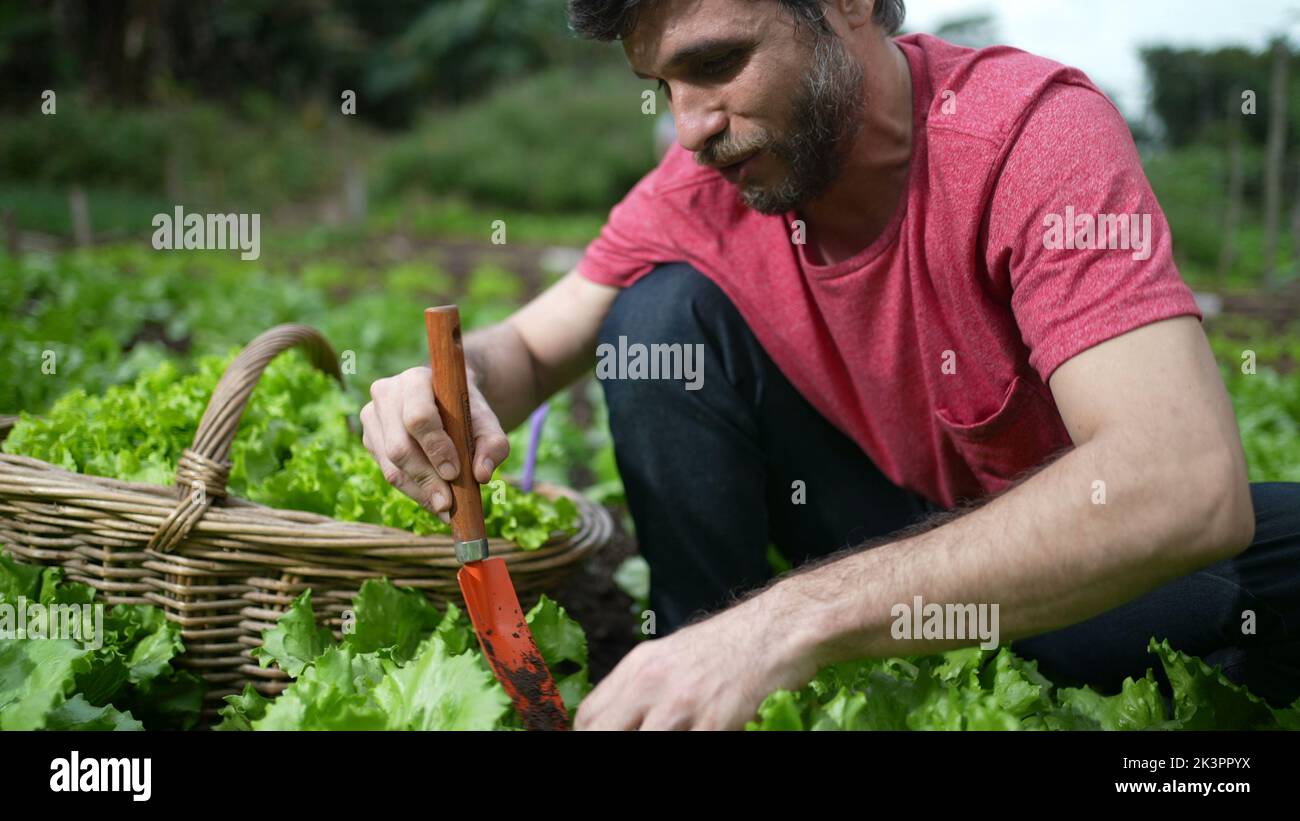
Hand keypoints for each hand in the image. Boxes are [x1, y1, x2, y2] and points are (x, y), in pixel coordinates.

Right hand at [361, 366, 509, 519]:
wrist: (448, 401)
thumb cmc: (468, 411)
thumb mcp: (488, 423)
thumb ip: (493, 445)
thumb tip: (482, 475)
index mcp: (415, 380)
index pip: (418, 418)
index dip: (435, 448)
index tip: (454, 473)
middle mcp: (387, 394)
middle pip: (400, 447)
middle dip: (426, 479)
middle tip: (449, 504)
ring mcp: (373, 417)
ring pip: (391, 465)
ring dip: (419, 492)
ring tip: (445, 508)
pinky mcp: (370, 439)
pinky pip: (388, 473)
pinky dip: (413, 491)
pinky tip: (433, 501)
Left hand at [573, 593, 818, 729]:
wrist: (780, 629)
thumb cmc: (734, 645)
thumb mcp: (675, 656)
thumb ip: (646, 686)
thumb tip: (624, 719)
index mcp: (638, 666)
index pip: (590, 716)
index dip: (589, 736)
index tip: (599, 742)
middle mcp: (651, 683)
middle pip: (603, 732)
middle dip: (610, 746)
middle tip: (622, 751)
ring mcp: (681, 704)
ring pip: (640, 743)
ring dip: (651, 745)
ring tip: (675, 738)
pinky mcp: (713, 722)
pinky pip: (684, 747)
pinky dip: (691, 748)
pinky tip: (705, 737)